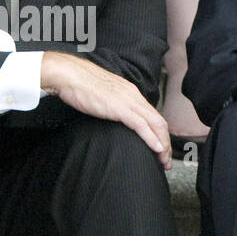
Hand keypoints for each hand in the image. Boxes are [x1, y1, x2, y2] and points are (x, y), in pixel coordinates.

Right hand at [40, 51, 170, 168]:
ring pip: (154, 124)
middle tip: (166, 160)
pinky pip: (142, 126)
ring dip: (162, 145)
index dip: (160, 133)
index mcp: (130, 92)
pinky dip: (152, 139)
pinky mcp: (120, 108)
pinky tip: (157, 149)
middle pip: (158, 121)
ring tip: (164, 160)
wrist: (70, 75)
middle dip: (165, 142)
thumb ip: (112, 104)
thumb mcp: (102, 95)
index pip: (152, 115)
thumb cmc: (80, 84)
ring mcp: (128, 102)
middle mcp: (134, 96)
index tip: (161, 148)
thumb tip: (113, 114)